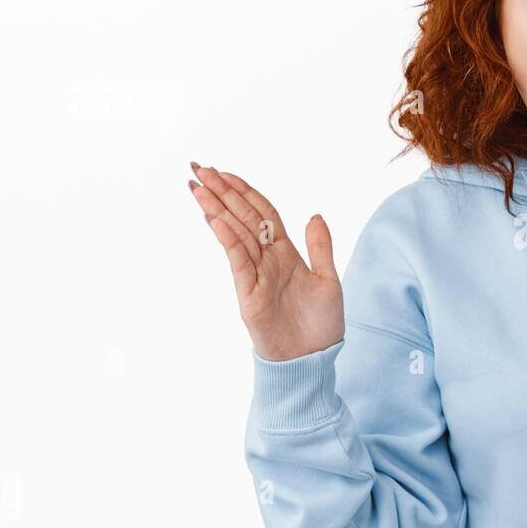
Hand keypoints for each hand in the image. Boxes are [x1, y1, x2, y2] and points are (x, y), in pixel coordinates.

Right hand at [187, 162, 343, 360]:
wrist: (312, 359)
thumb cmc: (321, 325)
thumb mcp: (329, 280)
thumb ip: (321, 248)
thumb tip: (315, 215)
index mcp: (287, 253)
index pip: (263, 213)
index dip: (246, 191)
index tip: (226, 172)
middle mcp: (268, 259)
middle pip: (242, 217)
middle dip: (222, 191)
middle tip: (199, 167)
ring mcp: (255, 274)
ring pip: (235, 233)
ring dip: (217, 207)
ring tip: (198, 185)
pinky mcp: (248, 292)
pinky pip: (236, 259)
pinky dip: (226, 237)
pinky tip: (214, 218)